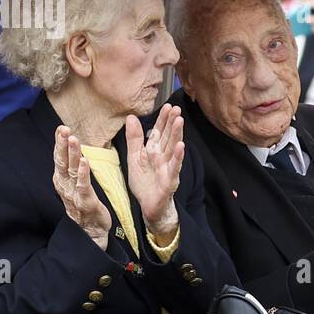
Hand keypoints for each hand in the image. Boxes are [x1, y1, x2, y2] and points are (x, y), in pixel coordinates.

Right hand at [52, 126, 112, 248]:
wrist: (90, 232)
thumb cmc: (84, 205)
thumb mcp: (75, 184)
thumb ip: (73, 169)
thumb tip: (73, 150)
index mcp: (62, 180)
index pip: (59, 158)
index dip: (59, 143)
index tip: (60, 128)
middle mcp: (65, 186)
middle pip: (62, 162)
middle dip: (62, 144)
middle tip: (63, 129)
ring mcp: (74, 194)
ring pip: (71, 171)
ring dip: (72, 154)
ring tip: (73, 139)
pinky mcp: (85, 202)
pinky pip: (83, 185)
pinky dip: (83, 173)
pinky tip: (84, 161)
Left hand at [126, 104, 184, 241]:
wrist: (148, 207)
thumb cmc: (144, 183)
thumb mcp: (134, 158)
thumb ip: (134, 138)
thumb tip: (131, 117)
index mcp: (154, 151)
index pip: (159, 132)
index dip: (163, 120)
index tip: (168, 106)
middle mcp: (163, 157)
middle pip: (168, 137)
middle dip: (172, 123)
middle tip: (176, 108)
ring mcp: (168, 168)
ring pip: (173, 149)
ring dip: (177, 135)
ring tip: (180, 121)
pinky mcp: (170, 181)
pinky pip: (174, 167)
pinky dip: (178, 157)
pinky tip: (182, 146)